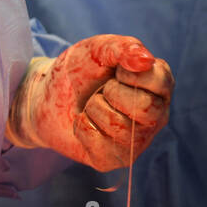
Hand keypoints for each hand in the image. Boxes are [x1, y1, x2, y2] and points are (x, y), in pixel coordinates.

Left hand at [5, 35, 172, 170]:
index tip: (115, 70)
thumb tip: (146, 60)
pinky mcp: (114, 159)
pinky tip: (84, 122)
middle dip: (111, 93)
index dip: (130, 73)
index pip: (161, 80)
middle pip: (145, 108)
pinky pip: (100, 144)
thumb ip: (122, 48)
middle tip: (101, 90)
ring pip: (119, 126)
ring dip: (94, 109)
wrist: (45, 95)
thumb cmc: (80, 71)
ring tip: (91, 105)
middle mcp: (155, 117)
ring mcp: (137, 141)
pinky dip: (83, 127)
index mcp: (158, 87)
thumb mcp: (97, 49)